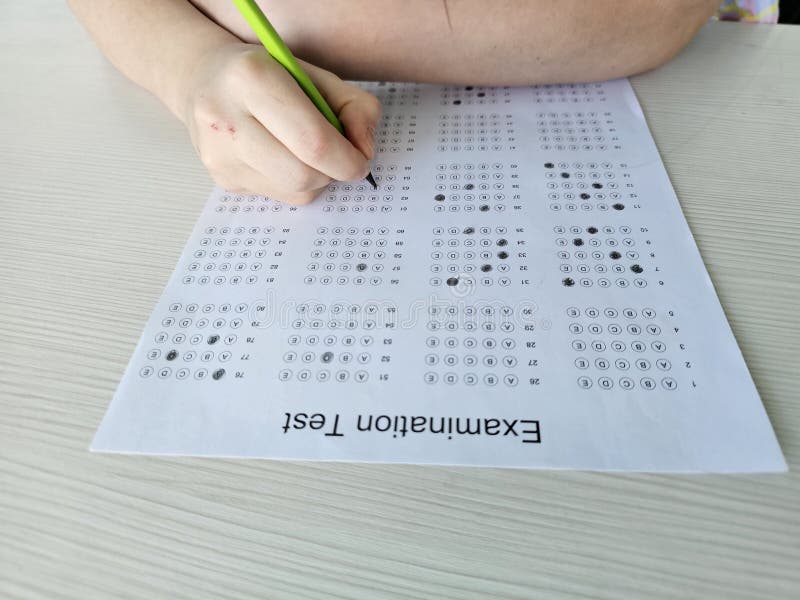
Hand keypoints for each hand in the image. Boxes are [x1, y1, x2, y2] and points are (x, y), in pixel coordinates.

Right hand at [180, 43, 380, 203]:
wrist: (203, 78)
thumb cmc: (269, 75)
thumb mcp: (316, 74)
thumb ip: (354, 107)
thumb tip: (364, 151)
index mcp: (252, 78)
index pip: (313, 140)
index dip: (347, 159)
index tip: (360, 159)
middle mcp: (226, 118)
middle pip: (301, 175)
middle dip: (332, 173)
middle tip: (337, 158)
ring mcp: (219, 154)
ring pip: (293, 192)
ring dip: (315, 180)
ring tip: (307, 152)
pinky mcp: (221, 179)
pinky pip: (278, 196)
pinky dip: (294, 183)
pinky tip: (282, 156)